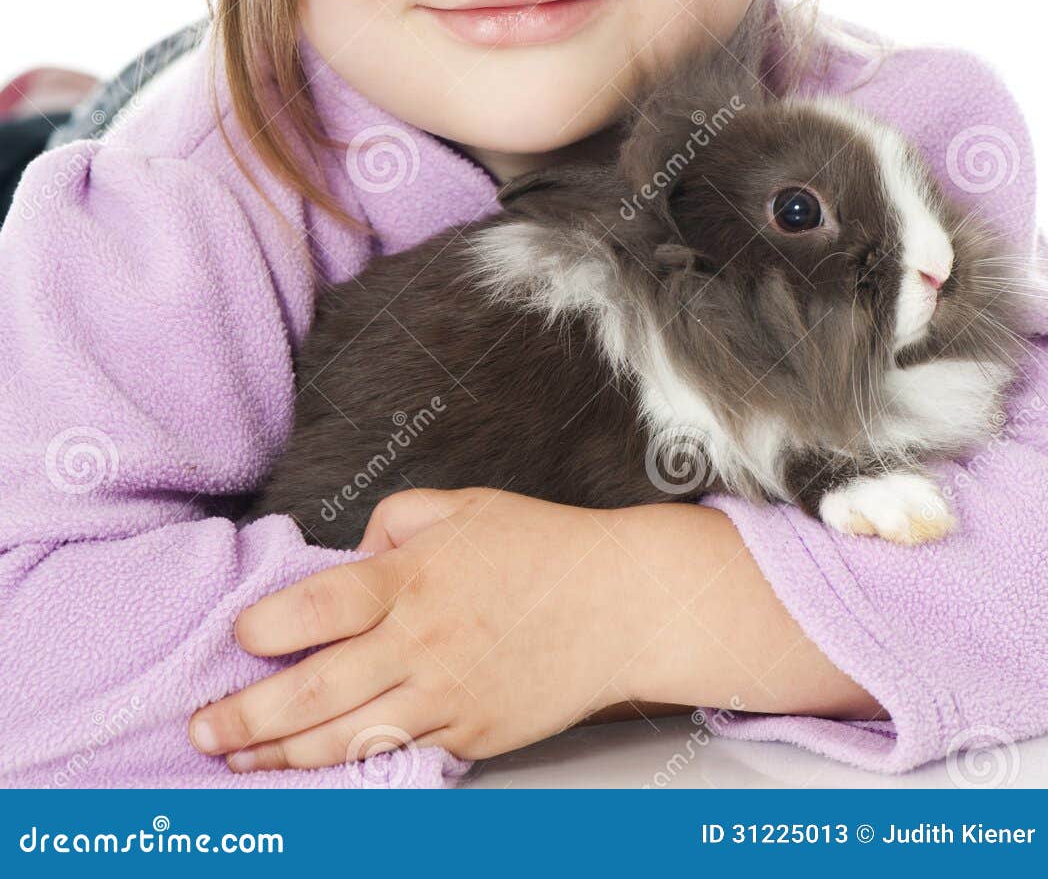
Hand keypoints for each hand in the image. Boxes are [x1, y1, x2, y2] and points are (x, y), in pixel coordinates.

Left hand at [187, 487, 640, 771]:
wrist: (622, 604)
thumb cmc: (544, 547)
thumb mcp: (464, 505)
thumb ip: (395, 522)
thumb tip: (349, 558)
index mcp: (413, 578)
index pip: (315, 607)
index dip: (264, 627)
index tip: (239, 635)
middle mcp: (421, 643)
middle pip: (312, 692)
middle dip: (246, 716)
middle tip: (203, 727)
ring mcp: (446, 697)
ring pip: (345, 739)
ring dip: (282, 754)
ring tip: (240, 758)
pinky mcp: (469, 734)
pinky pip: (399, 752)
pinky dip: (351, 762)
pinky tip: (319, 763)